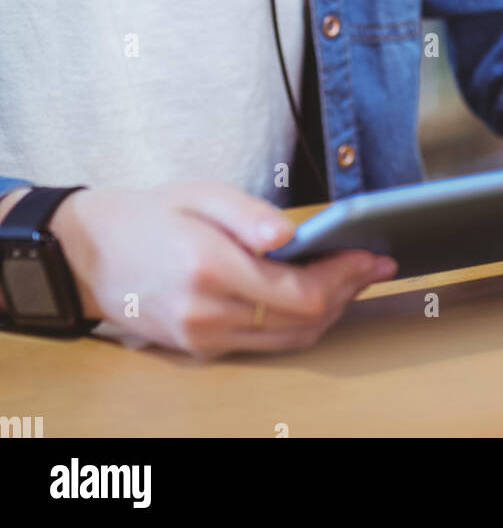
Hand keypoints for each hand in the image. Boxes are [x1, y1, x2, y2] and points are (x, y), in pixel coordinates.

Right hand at [46, 182, 396, 356]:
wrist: (90, 253)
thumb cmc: (150, 214)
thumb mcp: (200, 194)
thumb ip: (248, 213)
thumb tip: (291, 234)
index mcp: (210, 268)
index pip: (298, 292)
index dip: (344, 277)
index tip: (374, 255)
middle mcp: (207, 312)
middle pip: (300, 322)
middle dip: (346, 293)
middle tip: (374, 264)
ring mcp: (202, 337)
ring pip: (287, 340)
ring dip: (328, 312)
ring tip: (353, 278)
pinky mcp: (198, 347)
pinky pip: (264, 344)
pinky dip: (297, 323)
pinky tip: (314, 295)